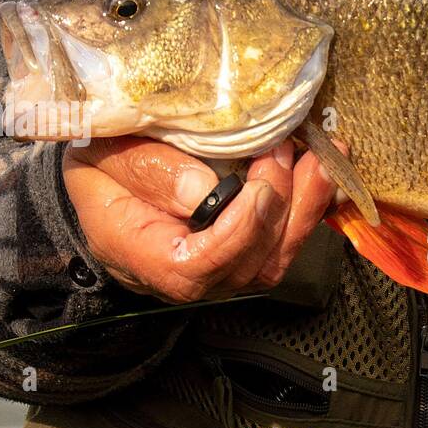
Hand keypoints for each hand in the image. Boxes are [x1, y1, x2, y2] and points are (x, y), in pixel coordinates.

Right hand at [62, 136, 336, 302]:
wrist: (108, 193)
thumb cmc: (102, 174)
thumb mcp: (103, 158)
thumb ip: (148, 173)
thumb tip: (204, 190)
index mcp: (149, 259)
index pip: (202, 265)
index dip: (238, 231)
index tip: (259, 187)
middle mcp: (196, 278)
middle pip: (253, 261)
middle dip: (281, 205)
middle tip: (288, 149)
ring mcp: (228, 271)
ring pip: (279, 254)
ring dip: (307, 204)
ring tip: (324, 154)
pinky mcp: (252, 255)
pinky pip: (288, 242)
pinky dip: (312, 206)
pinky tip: (325, 168)